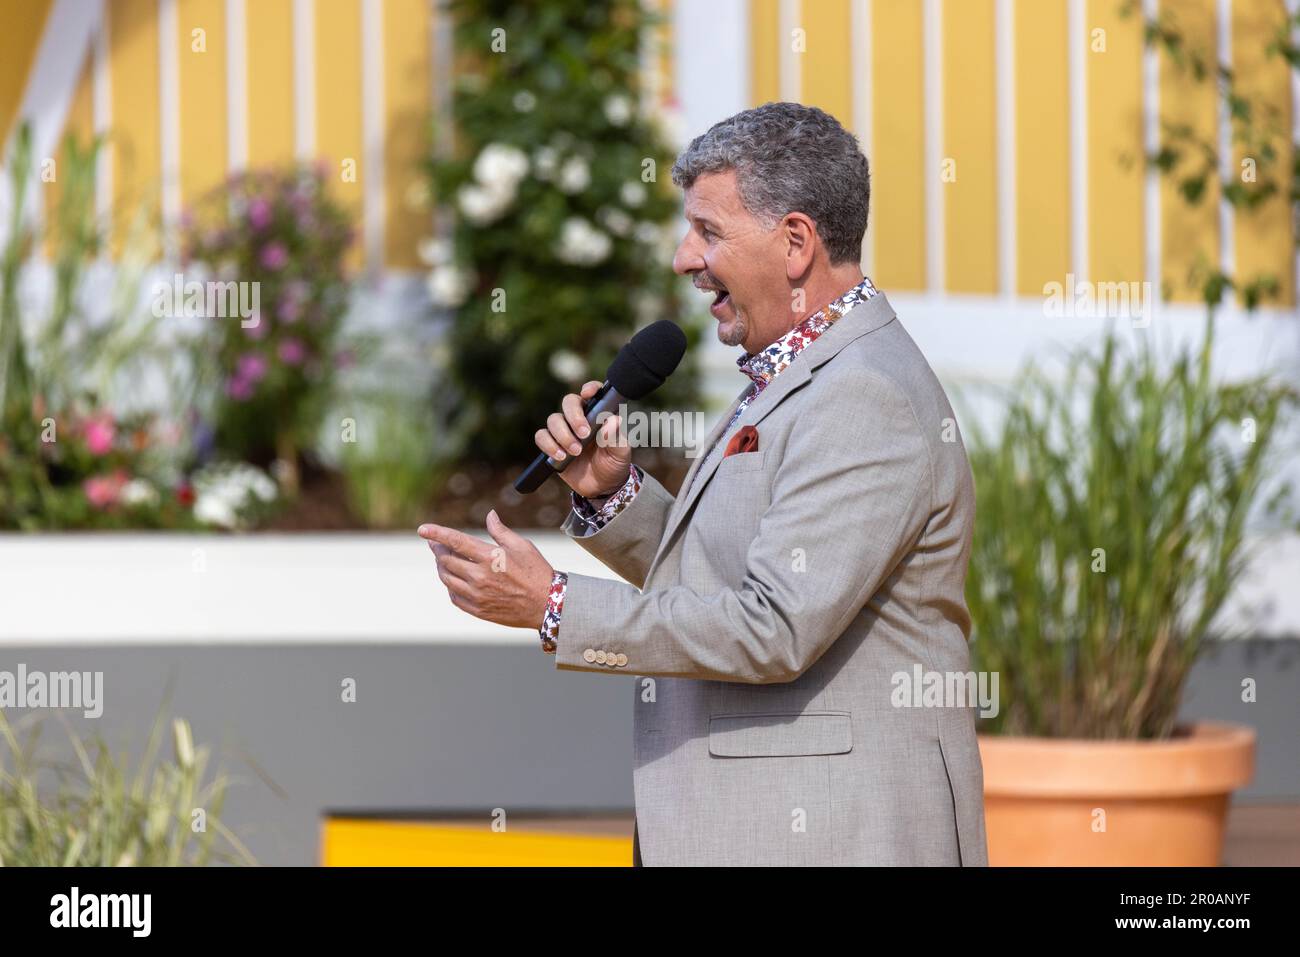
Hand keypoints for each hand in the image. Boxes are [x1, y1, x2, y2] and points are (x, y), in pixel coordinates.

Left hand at [417, 510, 554, 628]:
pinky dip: (450, 586)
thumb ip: (500, 531)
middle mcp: (479, 576)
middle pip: (446, 560)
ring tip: (443, 560)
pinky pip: (454, 596)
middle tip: (435, 543)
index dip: (437, 533)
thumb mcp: (522, 546)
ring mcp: (477, 595)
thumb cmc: (537, 572)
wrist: (547, 605)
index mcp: (490, 557)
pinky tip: (453, 580)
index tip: (422, 529)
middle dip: (437, 548)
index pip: (455, 541)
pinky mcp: (478, 610)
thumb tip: (490, 515)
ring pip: (446, 578)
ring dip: (441, 567)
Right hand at [534, 379, 630, 498]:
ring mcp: (565, 430)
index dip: (589, 388)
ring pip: (553, 420)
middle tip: (583, 434)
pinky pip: (542, 436)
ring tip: (575, 452)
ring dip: (563, 435)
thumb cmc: (614, 465)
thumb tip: (613, 421)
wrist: (601, 487)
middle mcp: (581, 418)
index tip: (587, 394)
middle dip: (573, 416)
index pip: (593, 393)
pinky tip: (561, 456)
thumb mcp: (620, 453)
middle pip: (569, 402)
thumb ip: (616, 437)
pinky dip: (548, 444)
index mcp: (599, 414)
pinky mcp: (553, 444)